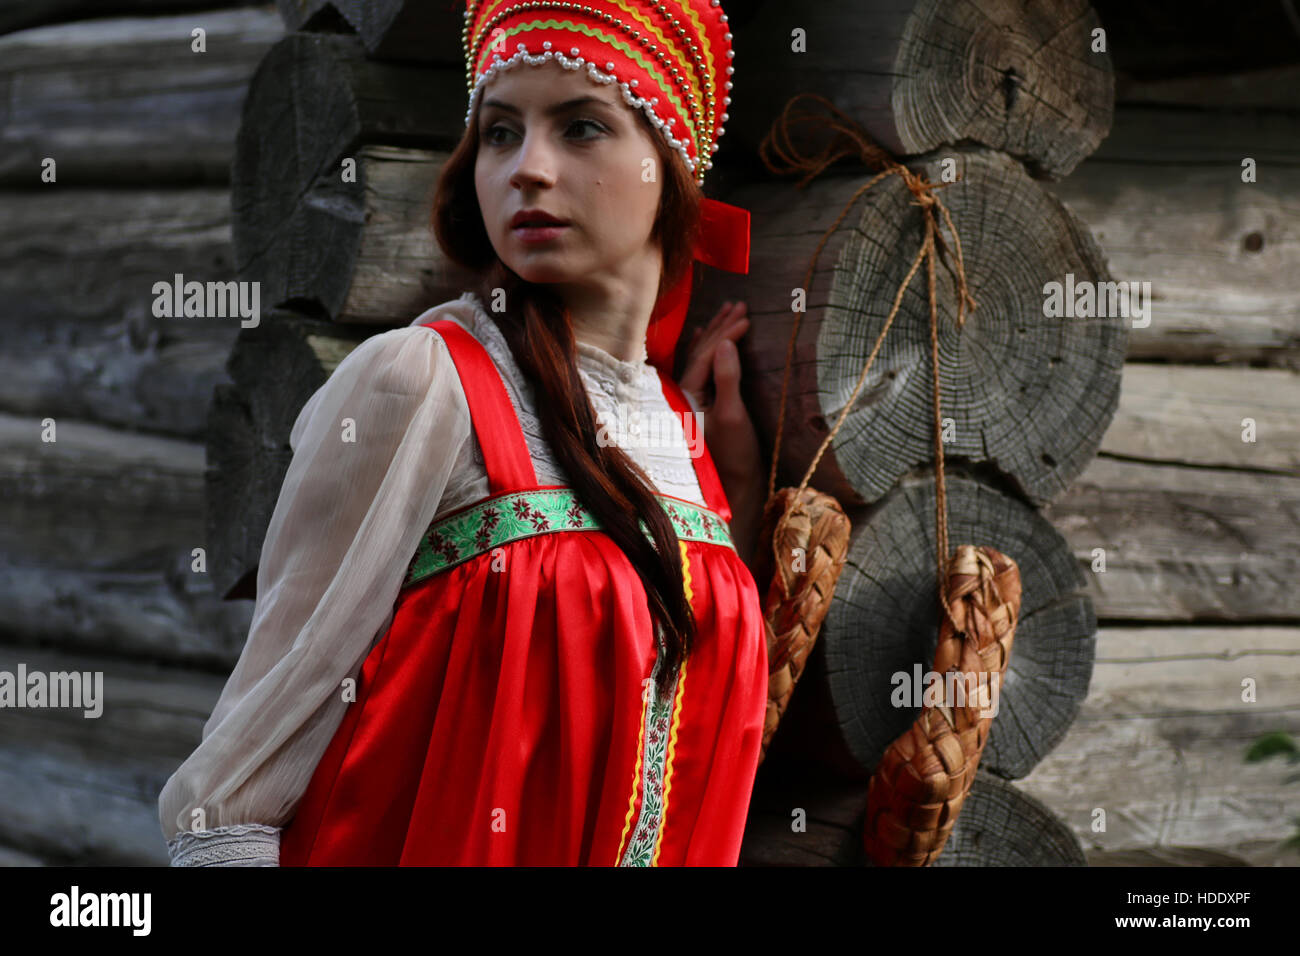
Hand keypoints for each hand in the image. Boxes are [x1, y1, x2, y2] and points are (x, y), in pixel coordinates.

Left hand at [678, 301, 765, 567]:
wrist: (735, 487)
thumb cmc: (734, 455)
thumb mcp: (733, 416)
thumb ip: (727, 378)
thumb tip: (726, 343)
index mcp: (686, 395)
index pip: (707, 354)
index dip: (727, 333)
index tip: (748, 316)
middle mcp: (682, 394)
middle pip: (700, 352)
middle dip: (720, 327)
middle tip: (740, 304)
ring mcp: (691, 400)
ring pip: (701, 358)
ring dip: (715, 334)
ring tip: (727, 311)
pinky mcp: (700, 406)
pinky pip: (701, 369)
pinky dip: (706, 351)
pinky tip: (705, 339)